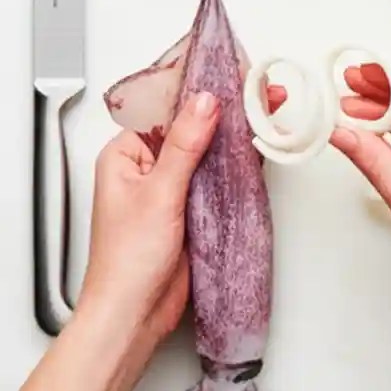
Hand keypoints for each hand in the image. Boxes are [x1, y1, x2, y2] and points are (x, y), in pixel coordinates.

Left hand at [83, 84, 287, 338]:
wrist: (133, 315)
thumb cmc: (125, 262)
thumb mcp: (158, 193)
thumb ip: (184, 145)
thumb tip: (203, 103)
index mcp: (125, 156)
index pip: (165, 110)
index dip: (198, 91)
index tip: (229, 75)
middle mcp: (146, 169)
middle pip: (189, 128)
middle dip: (224, 112)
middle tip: (259, 92)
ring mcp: (170, 190)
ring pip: (206, 154)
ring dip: (233, 138)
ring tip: (266, 113)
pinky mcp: (190, 212)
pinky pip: (215, 181)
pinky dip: (235, 167)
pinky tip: (256, 152)